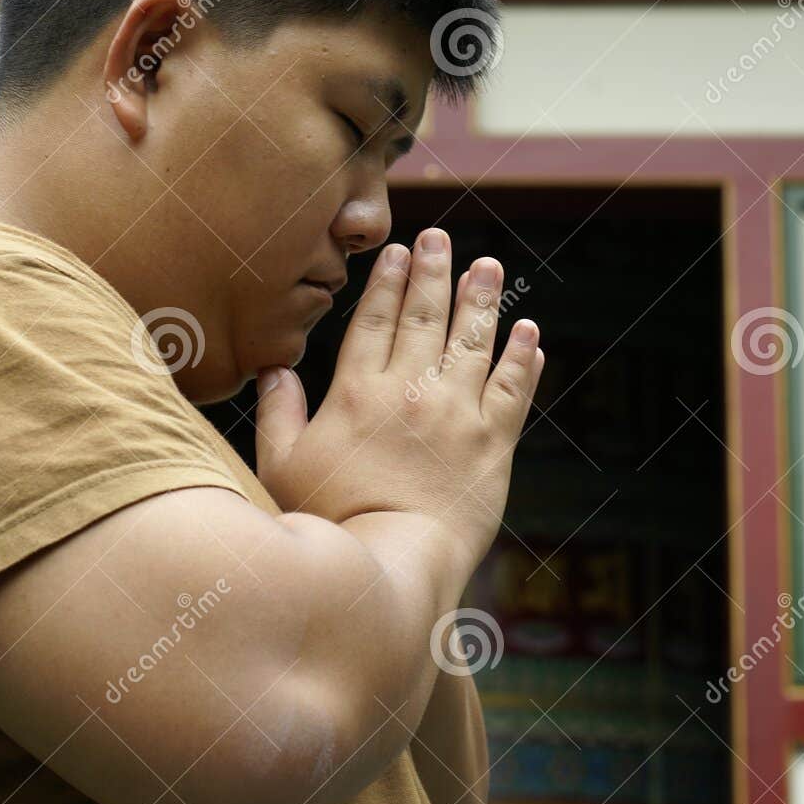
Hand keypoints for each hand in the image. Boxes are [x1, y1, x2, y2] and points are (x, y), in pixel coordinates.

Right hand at [255, 229, 542, 577]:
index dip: (388, 282)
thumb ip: (277, 412)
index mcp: (357, 393)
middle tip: (442, 238)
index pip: (375, 320)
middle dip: (434, 272)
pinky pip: (514, 389)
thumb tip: (274, 367)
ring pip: (474, 341)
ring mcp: (455, 415)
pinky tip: (528, 332)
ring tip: (490, 266)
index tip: (399, 252)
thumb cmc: (328, 524)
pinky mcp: (492, 445)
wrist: (390, 566)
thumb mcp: (282, 466)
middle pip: (425, 316)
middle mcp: (409, 391)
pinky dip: (524, 358)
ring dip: (483, 299)